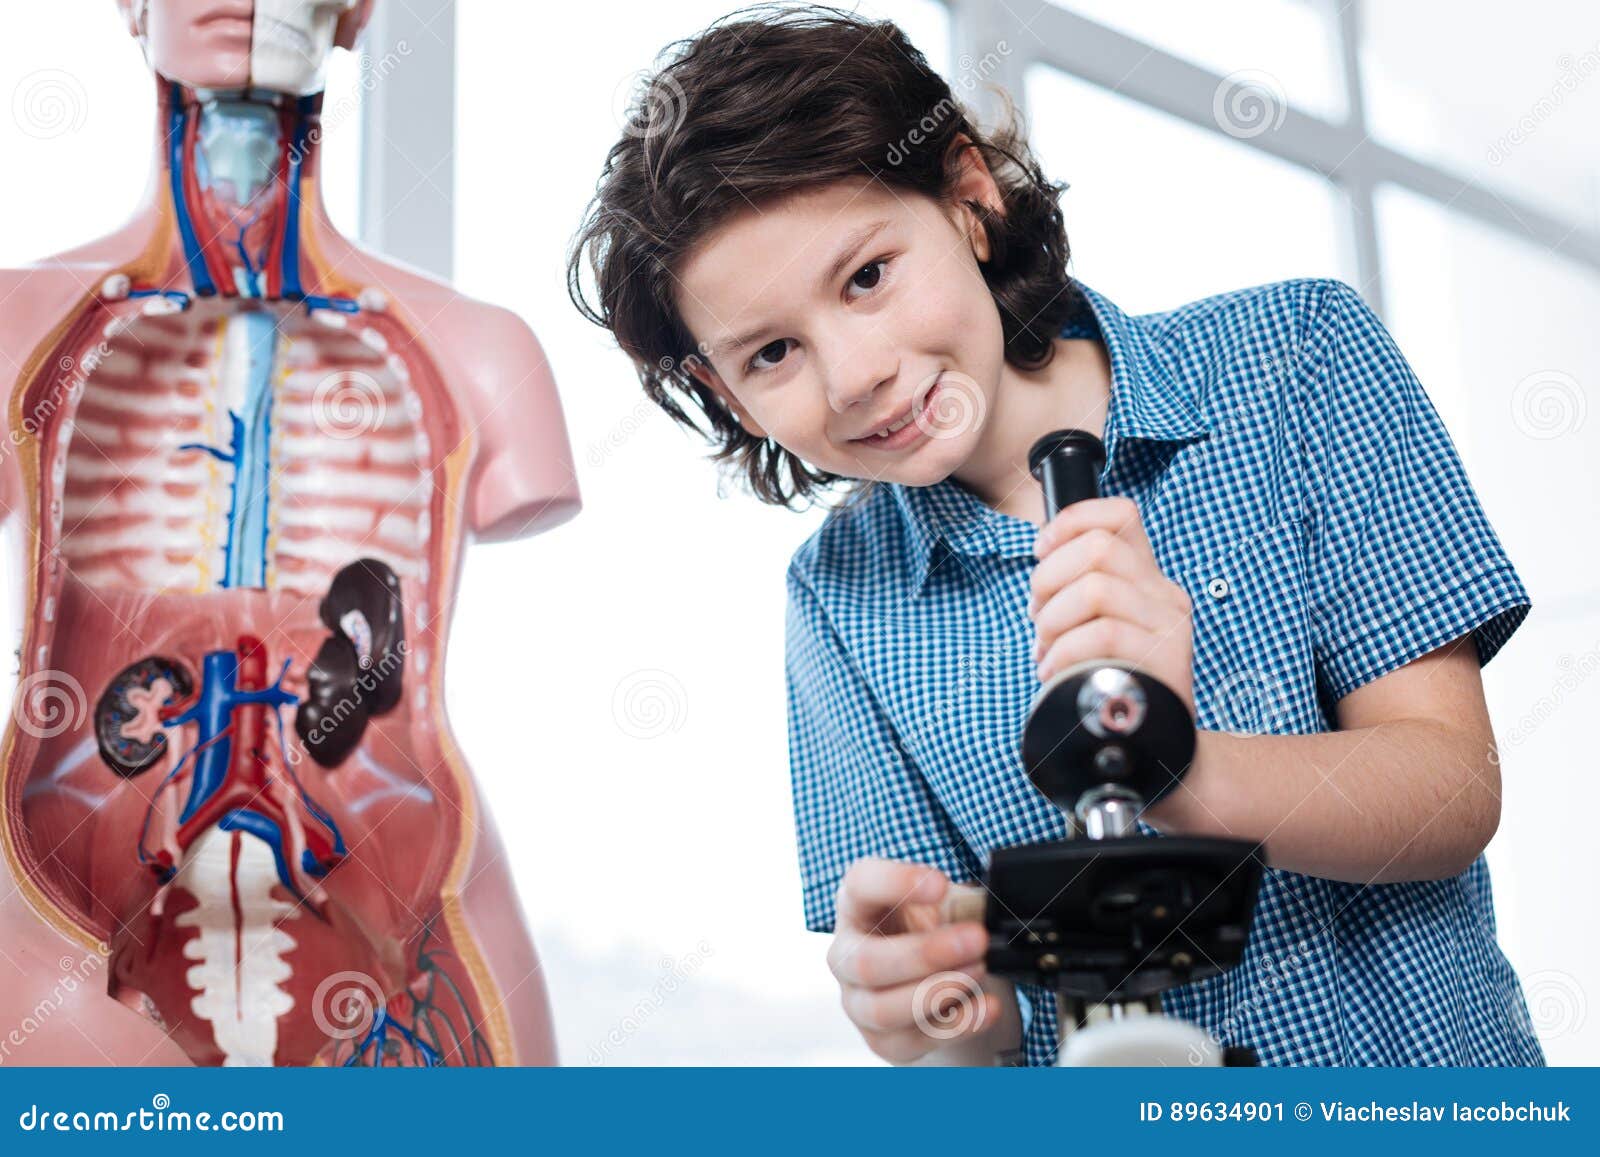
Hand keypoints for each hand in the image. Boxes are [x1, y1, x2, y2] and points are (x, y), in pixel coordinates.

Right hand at [827, 858, 1001, 1063]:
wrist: (941, 978)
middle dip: (925, 954)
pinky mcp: (882, 1041)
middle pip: (866, 962)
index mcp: (857, 904)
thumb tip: (988, 910)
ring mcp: (858, 1002)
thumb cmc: (934, 930)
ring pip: (882, 1010)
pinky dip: (955, 1026)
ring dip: (938, 991)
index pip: (859, 885)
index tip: (939, 885)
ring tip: (979, 970)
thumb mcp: (945, 903)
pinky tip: (986, 1008)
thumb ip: (958, 903)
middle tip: (976, 939)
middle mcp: (845, 954)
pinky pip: (912, 1041)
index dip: (895, 883)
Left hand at [1026, 496, 1194, 716]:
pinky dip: (1064, 653)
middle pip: (1098, 547)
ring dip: (1052, 621)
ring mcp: (1170, 626)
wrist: (1157, 746)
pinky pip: (1102, 635)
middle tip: (1037, 616)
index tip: (1040, 550)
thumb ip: (1078, 590)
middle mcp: (1164, 594)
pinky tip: (1054, 672)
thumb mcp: (1096, 626)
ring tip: (1046, 649)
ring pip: (1096, 589)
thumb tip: (1042, 559)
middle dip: (1047, 579)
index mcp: (1146, 578)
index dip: (1071, 521)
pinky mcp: (1168, 660)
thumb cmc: (1112, 683)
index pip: (1119, 515)